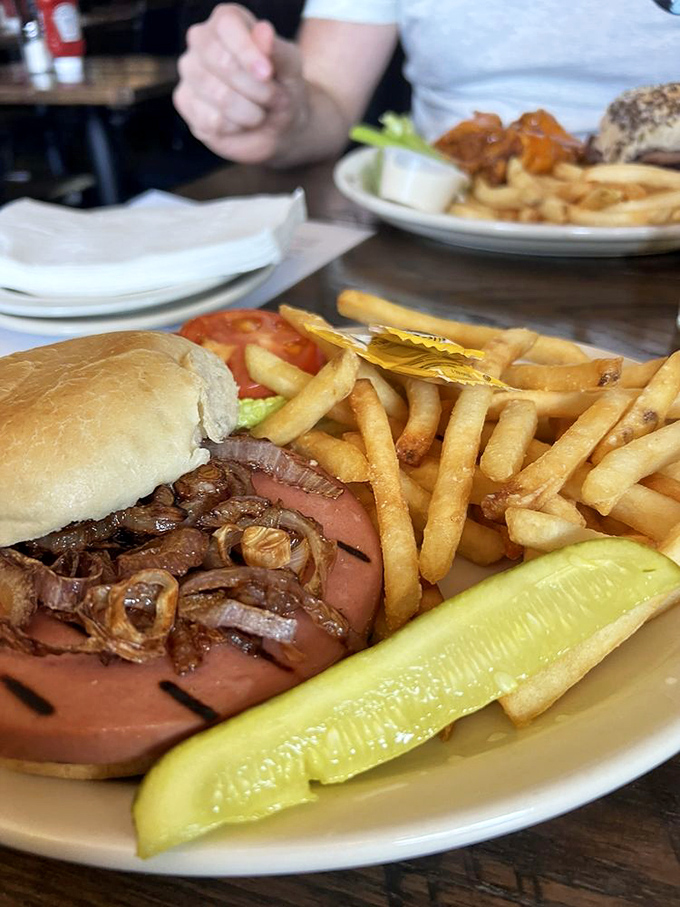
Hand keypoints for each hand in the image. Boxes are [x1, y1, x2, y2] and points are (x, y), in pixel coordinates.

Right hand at [173, 4, 305, 162]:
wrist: (277, 125)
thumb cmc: (282, 87)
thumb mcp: (291, 69)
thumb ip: (279, 51)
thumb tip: (263, 31)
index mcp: (227, 22)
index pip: (227, 26)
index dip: (247, 51)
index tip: (267, 73)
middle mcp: (201, 41)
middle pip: (219, 60)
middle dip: (255, 87)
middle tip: (273, 97)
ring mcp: (190, 72)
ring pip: (217, 93)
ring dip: (250, 111)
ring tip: (261, 112)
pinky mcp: (185, 102)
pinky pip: (211, 119)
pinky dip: (236, 127)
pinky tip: (242, 123)